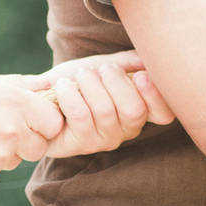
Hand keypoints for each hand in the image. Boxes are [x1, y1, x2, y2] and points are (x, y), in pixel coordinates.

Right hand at [0, 73, 62, 181]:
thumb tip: (47, 85)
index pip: (54, 119)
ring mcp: (1, 151)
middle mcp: (13, 126)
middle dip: (29, 141)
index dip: (44, 122)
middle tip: (2, 131)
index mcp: (16, 100)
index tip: (30, 120)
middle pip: (42, 144)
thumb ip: (17, 86)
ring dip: (8, 152)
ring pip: (19, 157)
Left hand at [24, 51, 174, 158]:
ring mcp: (104, 140)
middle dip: (116, 83)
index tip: (140, 75)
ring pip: (105, 111)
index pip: (163, 114)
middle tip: (102, 70)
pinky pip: (80, 116)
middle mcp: (127, 129)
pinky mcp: (80, 144)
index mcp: (140, 109)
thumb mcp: (104, 66)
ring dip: (90, 85)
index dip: (156, 96)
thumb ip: (128, 63)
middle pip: (134, 111)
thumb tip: (147, 60)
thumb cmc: (79, 80)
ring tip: (80, 75)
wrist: (42, 94)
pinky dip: (70, 94)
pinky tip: (62, 86)